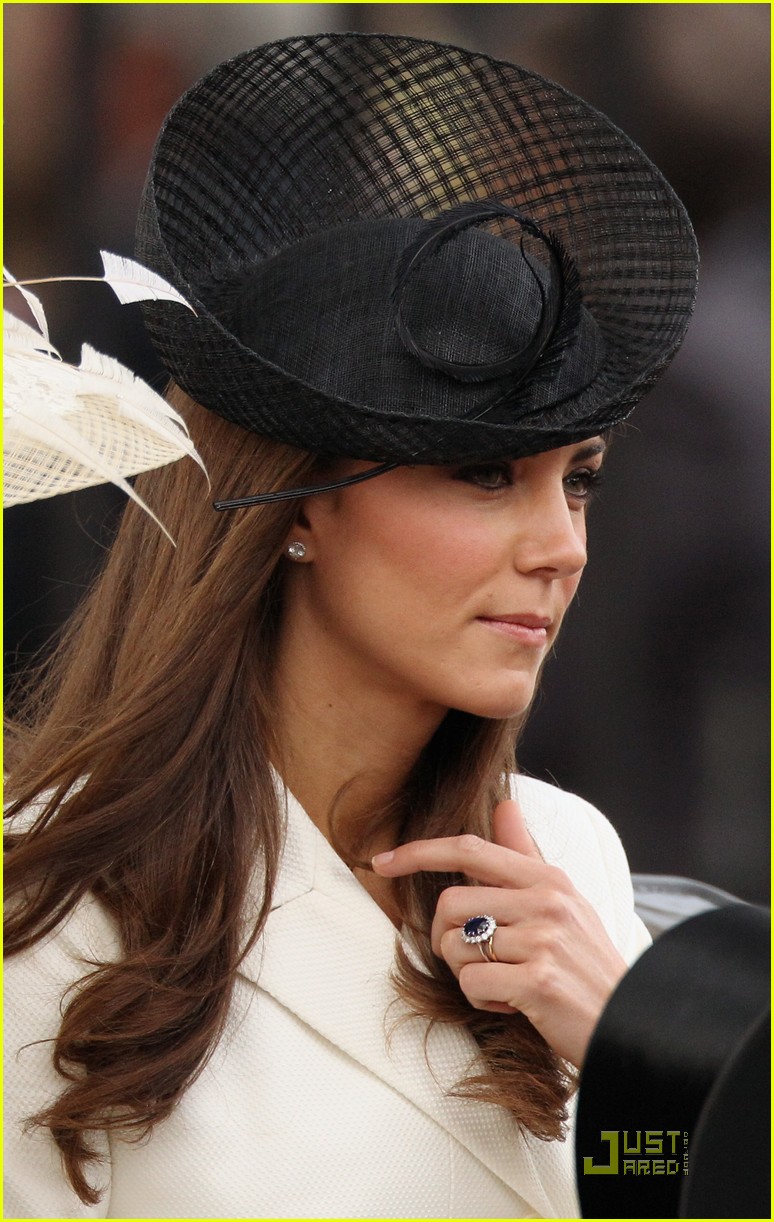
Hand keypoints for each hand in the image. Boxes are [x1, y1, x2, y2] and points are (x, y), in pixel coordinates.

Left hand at [372, 798, 627, 1066]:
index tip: (382, 861)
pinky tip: (514, 1004)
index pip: (469, 849)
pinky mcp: (538, 981)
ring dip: (466, 972)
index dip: (419, 852)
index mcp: (548, 878)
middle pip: (449, 903)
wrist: (630, 1025)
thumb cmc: (587, 966)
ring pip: (455, 945)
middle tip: (476, 960)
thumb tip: (505, 804)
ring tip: (503, 982)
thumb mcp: (564, 901)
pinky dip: (482, 999)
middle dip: (445, 938)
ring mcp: (543, 939)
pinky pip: (472, 983)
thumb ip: (525, 856)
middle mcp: (546, 900)